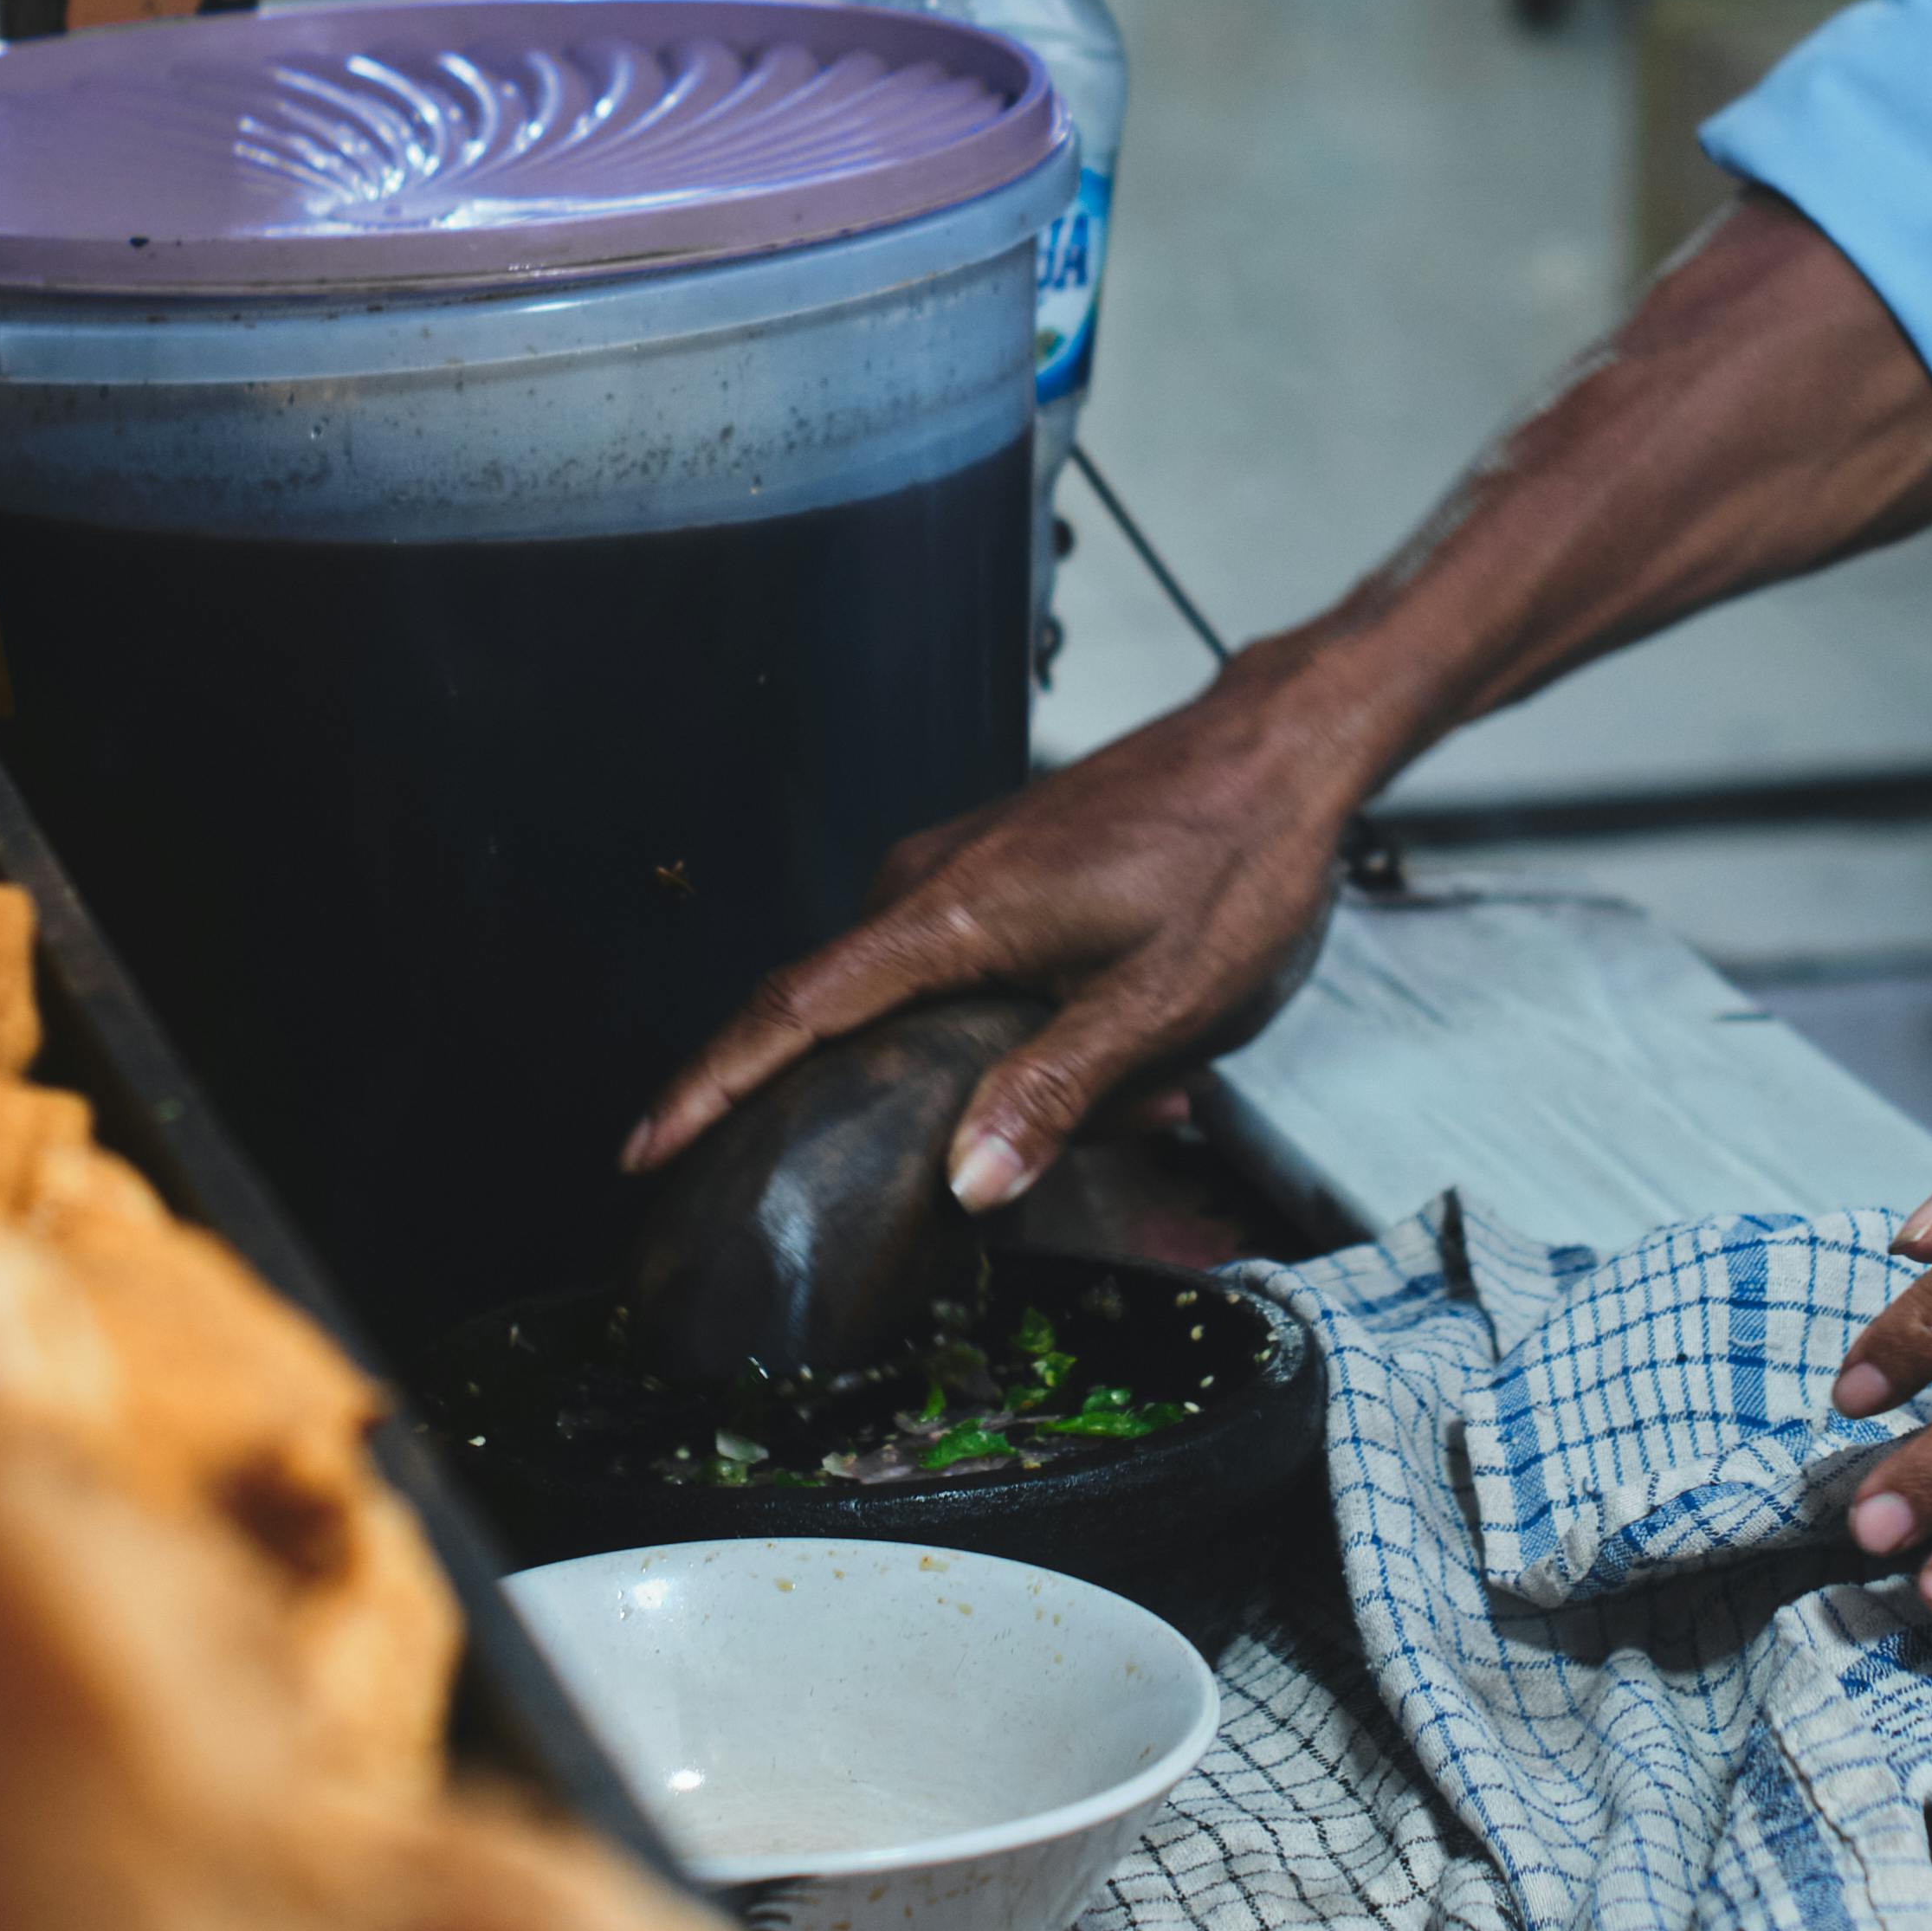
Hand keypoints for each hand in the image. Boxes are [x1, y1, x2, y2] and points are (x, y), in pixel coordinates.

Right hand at [621, 635, 1380, 1206]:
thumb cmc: (1235, 860)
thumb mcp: (1161, 1003)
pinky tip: (1097, 1062)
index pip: (793, 1013)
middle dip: (818, 1099)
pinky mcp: (997, 868)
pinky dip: (995, 1026)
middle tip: (809, 1173)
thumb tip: (966, 1181)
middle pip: (831, 1011)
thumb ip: (1058, 1093)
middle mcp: (931, 883)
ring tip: (1071, 1111)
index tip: (645, 1145)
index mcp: (951, 917)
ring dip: (959, 1070)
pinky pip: (954, 965)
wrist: (1285, 749)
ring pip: (908, 997)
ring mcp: (961, 868)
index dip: (711, 1086)